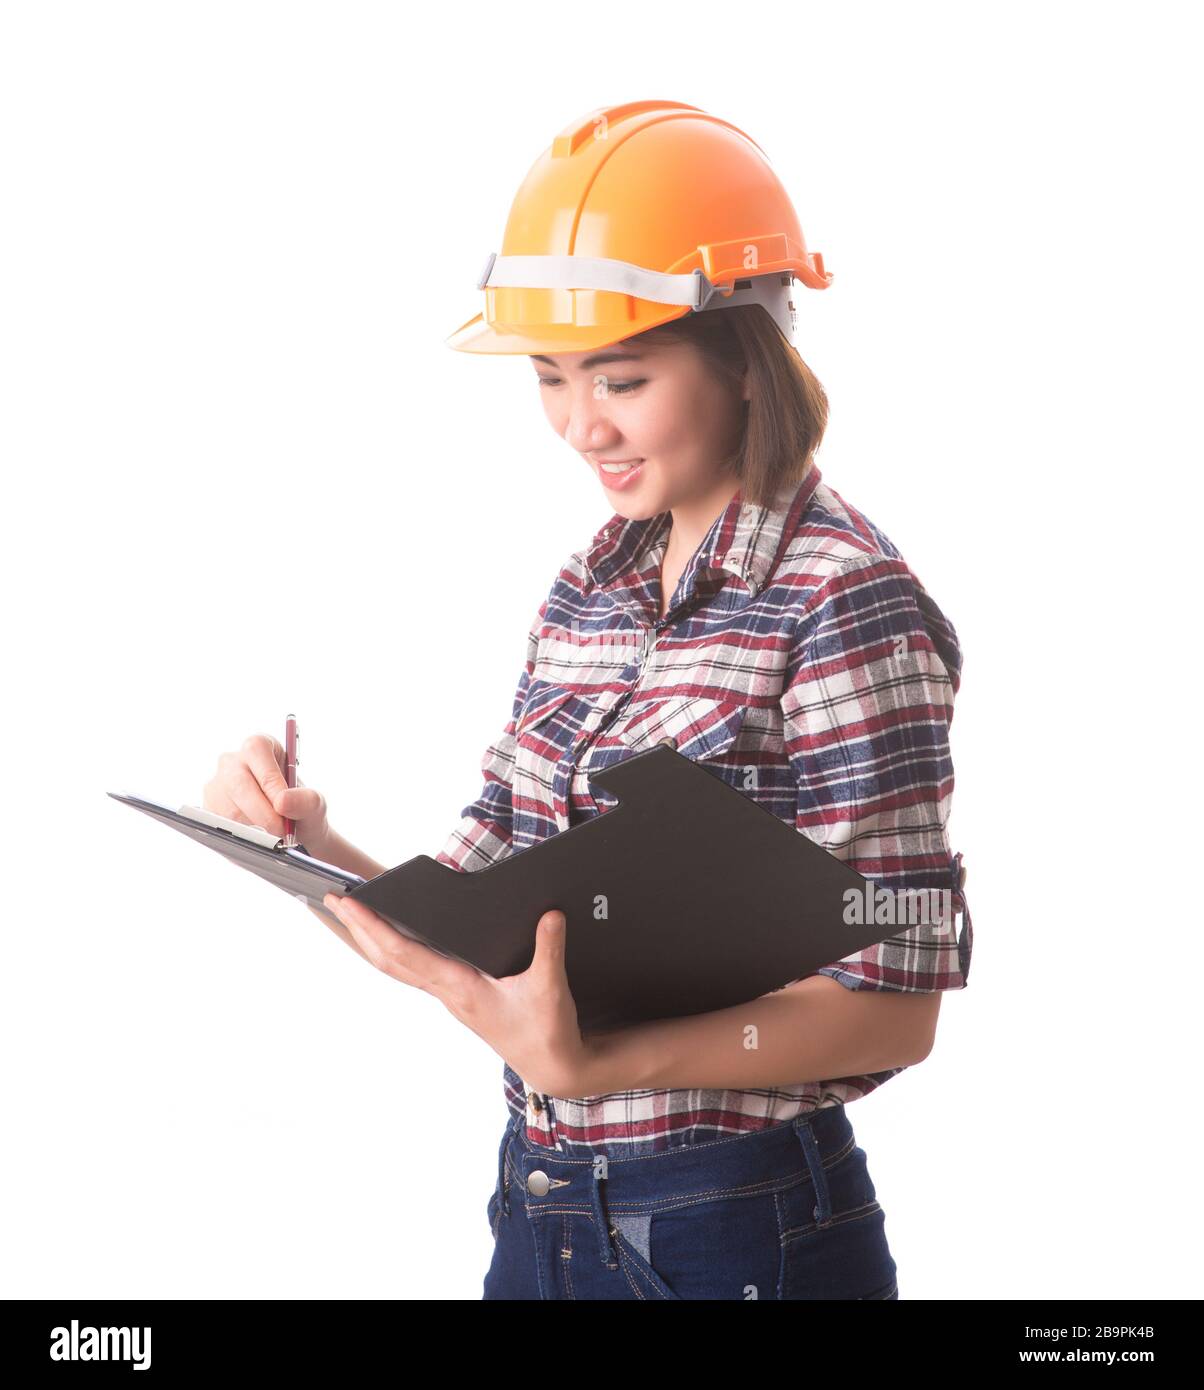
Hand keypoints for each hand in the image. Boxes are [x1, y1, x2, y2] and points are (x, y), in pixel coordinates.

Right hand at [202, 733, 330, 854]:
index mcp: (259, 747)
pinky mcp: (208, 811)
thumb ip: (306, 800)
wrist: (291, 836)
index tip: (283, 806)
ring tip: (272, 841)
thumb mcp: (315, 804)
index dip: (270, 781)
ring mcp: (216, 786)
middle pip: (238, 783)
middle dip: (261, 813)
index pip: (257, 752)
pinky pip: (218, 825)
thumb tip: (282, 801)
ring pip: (227, 808)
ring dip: (251, 829)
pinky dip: (239, 838)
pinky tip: (257, 843)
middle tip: (280, 833)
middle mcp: (232, 762)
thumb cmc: (301, 811)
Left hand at [323, 895, 591, 1097]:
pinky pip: (414, 970)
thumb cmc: (546, 1031)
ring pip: (396, 966)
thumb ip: (549, 949)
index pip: (405, 953)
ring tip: (352, 914)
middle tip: (332, 899)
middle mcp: (447, 991)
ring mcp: (448, 996)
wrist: (550, 1065)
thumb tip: (550, 915)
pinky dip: (393, 950)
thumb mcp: (550, 988)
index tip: (350, 904)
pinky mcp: (457, 996)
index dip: (374, 927)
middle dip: (358, 929)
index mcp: (461, 987)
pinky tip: (392, 938)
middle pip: (387, 959)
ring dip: (370, 940)